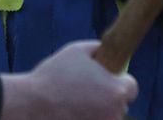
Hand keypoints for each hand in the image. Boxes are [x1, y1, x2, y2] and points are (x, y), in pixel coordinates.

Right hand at [1, 40, 136, 119]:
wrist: (30, 104)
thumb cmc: (54, 75)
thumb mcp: (77, 50)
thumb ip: (98, 49)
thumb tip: (105, 51)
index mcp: (117, 90)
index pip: (132, 87)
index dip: (120, 81)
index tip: (107, 79)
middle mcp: (115, 113)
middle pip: (119, 104)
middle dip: (107, 96)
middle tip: (87, 89)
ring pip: (106, 116)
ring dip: (97, 110)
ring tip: (75, 100)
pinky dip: (85, 117)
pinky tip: (70, 111)